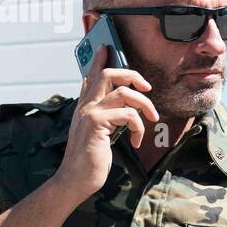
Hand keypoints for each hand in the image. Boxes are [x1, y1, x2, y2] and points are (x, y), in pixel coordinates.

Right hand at [51, 47, 158, 201]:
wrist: (75, 180)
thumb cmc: (89, 159)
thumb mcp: (97, 134)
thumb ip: (104, 118)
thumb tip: (120, 106)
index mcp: (85, 106)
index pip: (91, 76)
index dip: (98, 59)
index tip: (106, 46)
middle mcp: (85, 106)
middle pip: (108, 74)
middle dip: (132, 74)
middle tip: (147, 87)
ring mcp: (90, 113)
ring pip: (123, 92)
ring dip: (144, 105)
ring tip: (152, 119)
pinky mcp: (97, 124)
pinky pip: (128, 114)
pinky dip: (139, 127)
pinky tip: (136, 141)